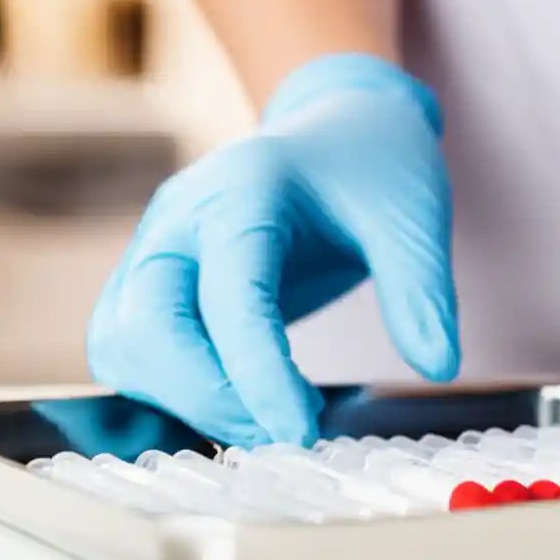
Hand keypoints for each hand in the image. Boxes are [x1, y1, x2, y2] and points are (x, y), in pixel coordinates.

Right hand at [88, 54, 458, 445]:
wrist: (338, 130)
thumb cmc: (372, 165)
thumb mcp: (412, 217)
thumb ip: (421, 290)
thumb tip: (436, 364)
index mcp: (245, 190)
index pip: (231, 294)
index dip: (257, 373)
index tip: (301, 430)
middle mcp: (182, 217)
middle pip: (149, 325)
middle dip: (209, 395)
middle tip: (287, 430)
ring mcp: (156, 246)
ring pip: (123, 344)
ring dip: (185, 398)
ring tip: (267, 418)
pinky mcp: (149, 278)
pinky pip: (128, 346)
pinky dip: (169, 388)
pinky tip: (235, 401)